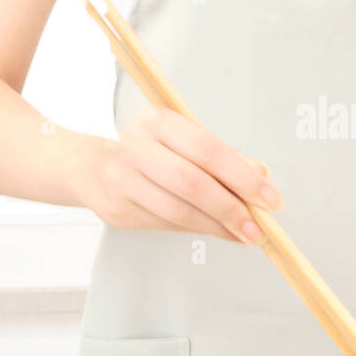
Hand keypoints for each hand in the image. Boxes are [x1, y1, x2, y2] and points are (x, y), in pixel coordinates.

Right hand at [77, 105, 282, 241]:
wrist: (86, 165)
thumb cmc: (144, 148)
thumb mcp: (180, 138)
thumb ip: (220, 154)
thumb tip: (260, 175)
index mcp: (156, 121)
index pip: (208, 150)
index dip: (242, 177)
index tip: (268, 197)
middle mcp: (134, 147)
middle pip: (192, 184)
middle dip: (232, 209)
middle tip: (258, 227)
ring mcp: (121, 181)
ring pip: (179, 212)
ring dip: (218, 227)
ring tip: (243, 233)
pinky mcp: (117, 212)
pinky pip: (166, 225)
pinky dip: (197, 231)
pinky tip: (217, 231)